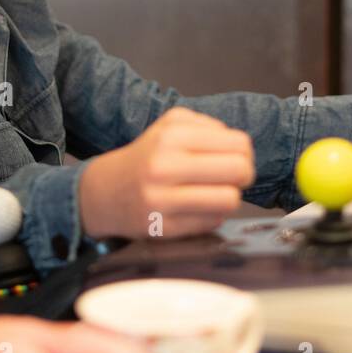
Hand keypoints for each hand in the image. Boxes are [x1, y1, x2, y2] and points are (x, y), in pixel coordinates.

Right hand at [79, 107, 254, 238]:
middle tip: (234, 178)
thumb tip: (240, 148)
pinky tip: (198, 208)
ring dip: (230, 197)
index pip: (238, 144)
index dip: (245, 153)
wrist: (106, 192)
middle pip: (239, 170)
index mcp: (171, 135)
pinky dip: (212, 214)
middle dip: (244, 175)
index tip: (236, 158)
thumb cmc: (148, 156)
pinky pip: (212, 222)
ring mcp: (162, 200)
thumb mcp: (170, 125)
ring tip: (218, 193)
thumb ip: (208, 127)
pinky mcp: (162, 228)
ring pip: (229, 200)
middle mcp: (164, 166)